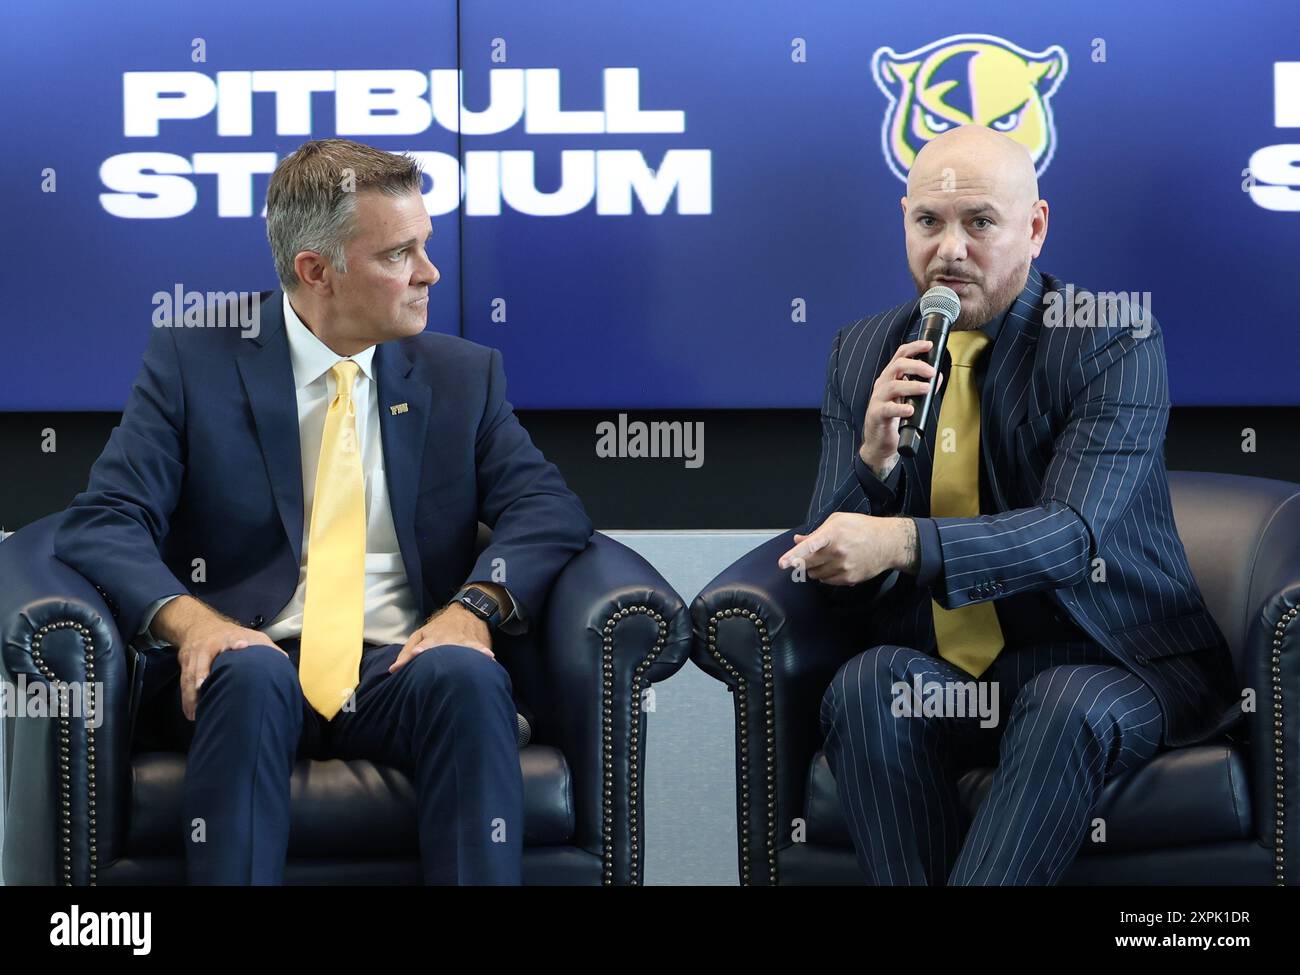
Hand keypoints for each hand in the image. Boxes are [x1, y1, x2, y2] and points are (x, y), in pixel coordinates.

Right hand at [178, 622, 285, 721]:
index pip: (232, 639)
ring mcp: (195, 655)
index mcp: (228, 638)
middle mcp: (209, 646)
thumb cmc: (232, 635)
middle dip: (201, 673)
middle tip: (202, 688)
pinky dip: (187, 699)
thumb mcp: (251, 636)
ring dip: (192, 695)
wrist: (200, 626)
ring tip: (197, 714)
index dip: (236, 643)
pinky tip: (191, 714)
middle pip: (203, 660)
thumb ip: (266, 648)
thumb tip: (283, 662)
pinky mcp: (185, 664)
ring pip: (190, 675)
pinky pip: (184, 682)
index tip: (241, 646)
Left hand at [389, 603, 493, 674]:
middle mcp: (446, 640)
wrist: (467, 611)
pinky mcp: (476, 644)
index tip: (418, 653)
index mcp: (432, 638)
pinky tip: (489, 657)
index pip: (425, 645)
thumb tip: (393, 670)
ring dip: (465, 652)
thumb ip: (406, 653)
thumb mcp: (421, 635)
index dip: (421, 649)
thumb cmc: (440, 628)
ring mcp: (462, 641)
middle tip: (442, 660)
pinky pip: (479, 649)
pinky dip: (483, 652)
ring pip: (463, 648)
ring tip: (468, 658)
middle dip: (443, 652)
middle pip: (444, 648)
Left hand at [777, 513, 911, 585]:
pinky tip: (834, 565)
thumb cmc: (861, 528)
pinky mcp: (849, 579)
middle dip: (801, 561)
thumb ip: (816, 532)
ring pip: (815, 574)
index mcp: (833, 534)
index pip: (809, 546)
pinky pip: (826, 581)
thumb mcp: (838, 521)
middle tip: (804, 557)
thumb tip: (797, 540)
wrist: (888, 543)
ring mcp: (844, 567)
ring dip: (813, 568)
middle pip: (808, 563)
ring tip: (826, 558)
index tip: (782, 563)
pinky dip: (825, 575)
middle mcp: (838, 552)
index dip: (794, 555)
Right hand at [860, 339, 942, 475]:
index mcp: (890, 378)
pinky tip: (910, 410)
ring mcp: (878, 399)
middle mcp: (882, 385)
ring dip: (912, 385)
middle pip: (897, 366)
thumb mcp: (909, 400)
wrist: (879, 443)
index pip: (900, 356)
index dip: (914, 347)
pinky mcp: (876, 415)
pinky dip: (900, 408)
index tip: (928, 345)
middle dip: (916, 365)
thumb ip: (922, 387)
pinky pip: (887, 409)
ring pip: (893, 386)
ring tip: (926, 388)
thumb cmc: (893, 419)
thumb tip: (938, 376)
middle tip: (931, 372)